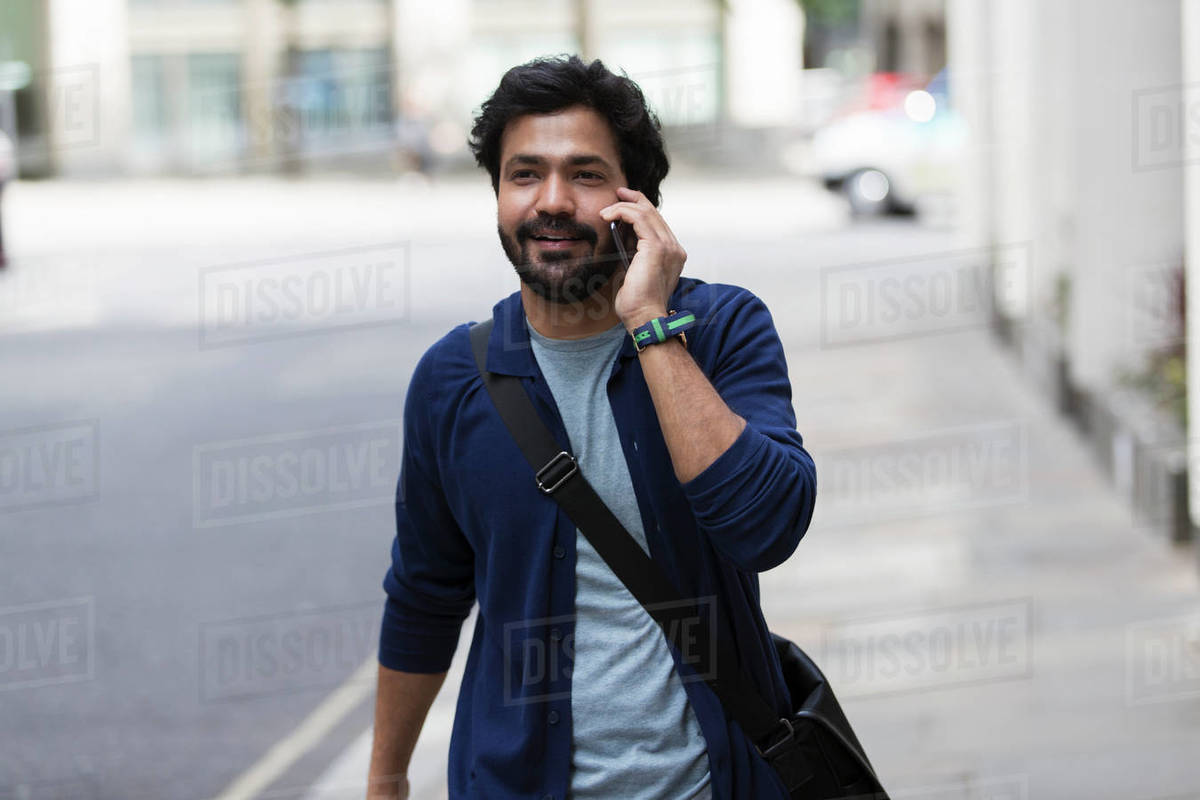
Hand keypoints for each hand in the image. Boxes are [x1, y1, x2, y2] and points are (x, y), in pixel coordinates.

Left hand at [600, 186, 686, 328]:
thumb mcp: (634, 272)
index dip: (641, 208)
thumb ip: (633, 254)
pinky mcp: (657, 247)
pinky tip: (608, 216)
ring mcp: (668, 246)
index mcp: (672, 254)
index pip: (657, 223)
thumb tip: (621, 236)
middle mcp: (674, 248)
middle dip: (634, 199)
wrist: (644, 318)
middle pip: (654, 212)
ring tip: (605, 210)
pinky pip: (639, 218)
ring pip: (646, 212)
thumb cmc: (637, 303)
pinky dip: (622, 212)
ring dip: (623, 207)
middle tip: (617, 193)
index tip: (622, 203)